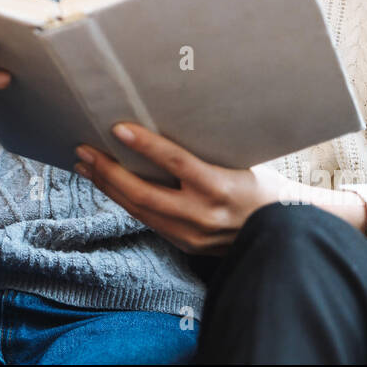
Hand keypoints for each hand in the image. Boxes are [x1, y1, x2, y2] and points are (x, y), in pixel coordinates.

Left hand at [70, 122, 309, 254]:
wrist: (283, 230)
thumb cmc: (262, 187)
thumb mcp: (239, 162)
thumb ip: (204, 152)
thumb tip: (164, 121)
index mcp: (221, 186)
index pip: (176, 162)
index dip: (145, 145)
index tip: (117, 128)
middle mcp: (203, 214)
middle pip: (144, 193)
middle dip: (108, 171)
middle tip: (83, 150)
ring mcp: (192, 234)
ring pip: (139, 210)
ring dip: (108, 187)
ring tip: (85, 166)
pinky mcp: (185, 245)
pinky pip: (147, 220)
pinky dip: (124, 201)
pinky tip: (109, 186)